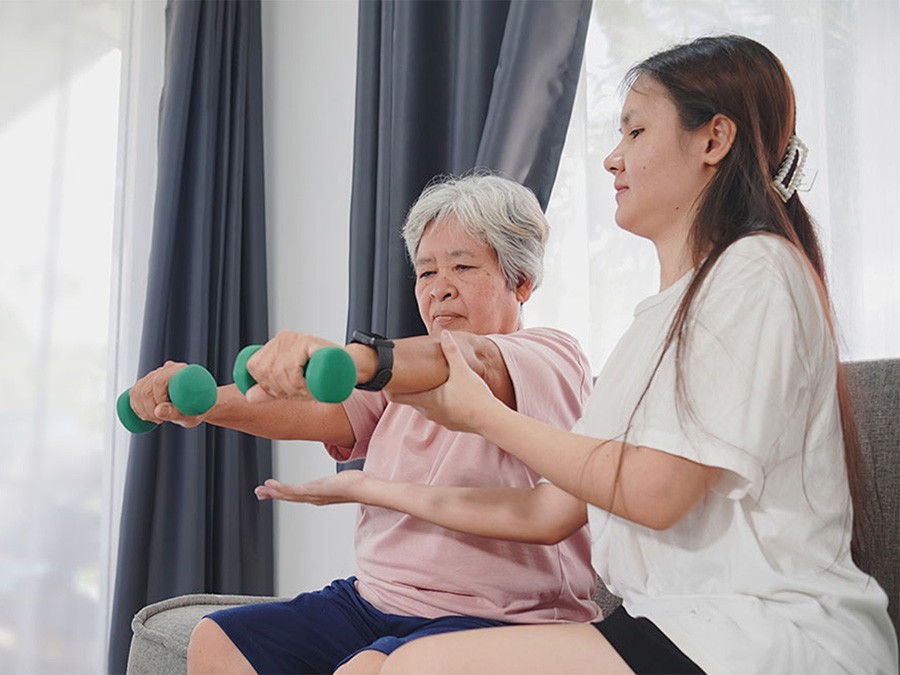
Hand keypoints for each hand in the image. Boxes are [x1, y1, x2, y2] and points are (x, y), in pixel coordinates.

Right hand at [129, 361, 203, 427]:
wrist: (201, 406)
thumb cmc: (198, 409)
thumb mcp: (189, 414)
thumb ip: (175, 413)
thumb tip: (158, 410)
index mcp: (180, 371)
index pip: (159, 380)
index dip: (157, 399)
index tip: (164, 415)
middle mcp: (167, 369)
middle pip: (145, 386)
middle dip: (148, 408)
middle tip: (159, 421)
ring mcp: (157, 375)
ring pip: (137, 390)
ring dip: (141, 409)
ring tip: (155, 419)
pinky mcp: (149, 382)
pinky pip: (134, 392)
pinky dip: (135, 406)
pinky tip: (144, 415)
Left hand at [245, 330, 337, 402]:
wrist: (348, 366)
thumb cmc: (320, 373)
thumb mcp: (290, 383)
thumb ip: (268, 389)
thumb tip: (249, 396)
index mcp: (274, 345)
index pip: (253, 366)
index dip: (265, 385)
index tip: (281, 393)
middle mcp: (283, 338)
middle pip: (267, 371)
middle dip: (281, 391)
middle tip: (300, 393)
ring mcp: (297, 338)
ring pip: (280, 372)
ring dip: (293, 389)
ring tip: (308, 390)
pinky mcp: (310, 341)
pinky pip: (293, 369)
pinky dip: (299, 383)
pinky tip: (309, 387)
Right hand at [255, 471, 369, 505]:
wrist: (363, 488)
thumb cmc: (356, 484)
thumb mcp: (342, 481)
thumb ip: (337, 481)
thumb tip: (342, 477)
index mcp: (318, 495)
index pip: (297, 495)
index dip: (284, 493)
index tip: (272, 491)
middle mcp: (313, 497)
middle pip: (289, 496)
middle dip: (273, 494)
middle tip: (259, 493)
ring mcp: (312, 495)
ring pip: (288, 494)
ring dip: (273, 492)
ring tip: (260, 490)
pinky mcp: (313, 490)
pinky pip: (292, 489)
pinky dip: (280, 488)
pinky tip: (271, 485)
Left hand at [387, 330, 500, 432]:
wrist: (490, 420)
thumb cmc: (475, 397)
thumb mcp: (462, 370)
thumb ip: (451, 352)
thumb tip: (444, 334)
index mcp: (426, 399)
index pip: (397, 396)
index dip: (389, 387)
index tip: (386, 379)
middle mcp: (429, 412)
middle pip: (410, 400)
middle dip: (408, 388)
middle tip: (405, 375)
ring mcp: (439, 419)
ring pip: (425, 406)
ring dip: (423, 395)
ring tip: (424, 382)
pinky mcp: (450, 423)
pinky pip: (438, 411)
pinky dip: (437, 402)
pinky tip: (445, 394)